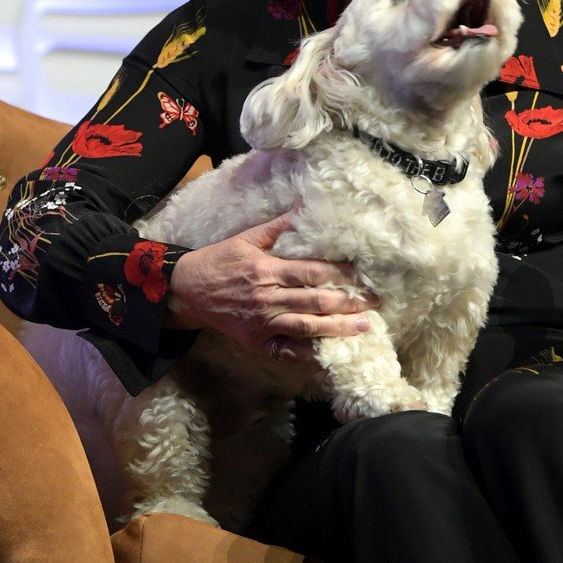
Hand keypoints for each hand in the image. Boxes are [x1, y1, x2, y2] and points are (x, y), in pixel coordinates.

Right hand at [164, 213, 377, 370]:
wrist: (186, 292)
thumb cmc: (219, 261)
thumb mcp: (246, 239)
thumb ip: (278, 227)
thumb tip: (303, 208)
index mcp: (268, 270)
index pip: (312, 272)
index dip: (340, 275)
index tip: (363, 276)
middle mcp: (268, 298)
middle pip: (316, 301)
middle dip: (348, 302)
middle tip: (375, 302)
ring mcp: (263, 323)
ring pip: (307, 328)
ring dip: (338, 329)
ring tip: (364, 327)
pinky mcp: (258, 342)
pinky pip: (287, 351)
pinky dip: (309, 354)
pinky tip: (331, 355)